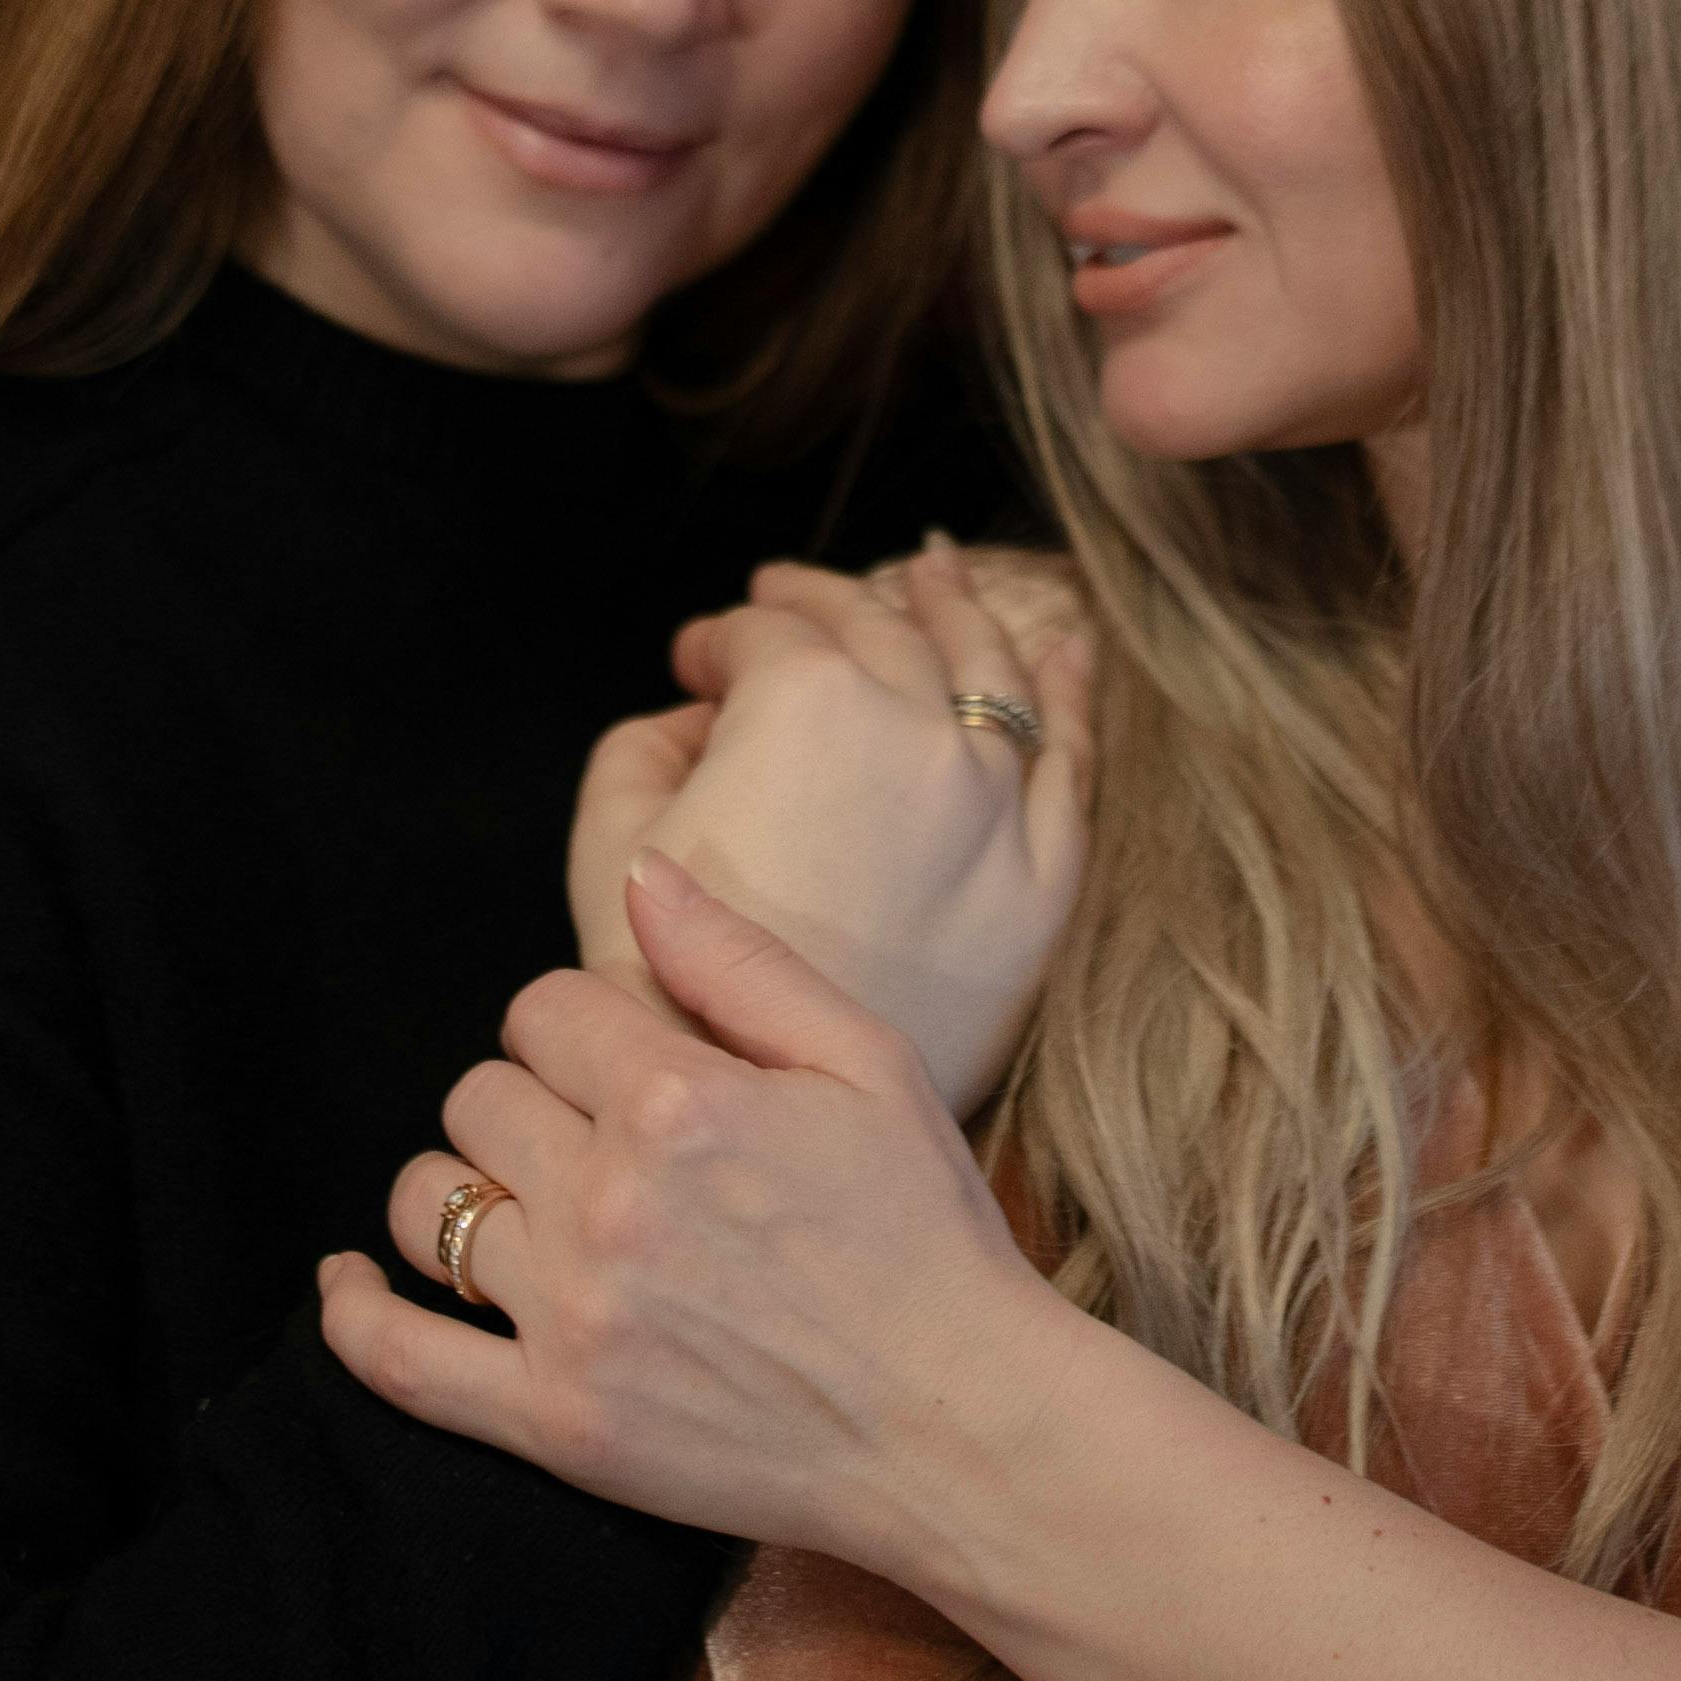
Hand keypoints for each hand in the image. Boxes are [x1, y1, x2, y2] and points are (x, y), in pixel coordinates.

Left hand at [319, 855, 1057, 1568]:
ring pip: (428, 1205)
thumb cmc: (929, 1236)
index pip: (543, 1008)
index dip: (580, 1024)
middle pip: (479, 1097)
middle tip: (598, 1139)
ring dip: (462, 1189)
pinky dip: (353, 1314)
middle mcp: (609, 1203)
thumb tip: (637, 871)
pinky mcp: (556, 1423)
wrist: (962, 1430)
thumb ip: (741, 961)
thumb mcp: (869, 1062)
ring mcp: (573, 1319)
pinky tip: (344, 1277)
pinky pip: (401, 1360)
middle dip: (529, 1100)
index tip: (625, 1061)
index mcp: (680, 1101)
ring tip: (522, 1203)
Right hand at [567, 539, 1091, 1120]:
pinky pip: (1067, 763)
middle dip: (821, 599)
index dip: (722, 639)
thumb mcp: (614, 839)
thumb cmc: (673, 986)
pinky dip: (1065, 695)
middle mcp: (916, 724)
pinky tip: (1062, 652)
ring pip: (985, 666)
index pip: (762, 634)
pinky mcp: (1043, 877)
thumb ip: (644, 742)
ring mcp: (993, 799)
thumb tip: (699, 714)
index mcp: (806, 700)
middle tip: (786, 592)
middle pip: (875, 624)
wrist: (770, 1112)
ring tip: (938, 568)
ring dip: (956, 602)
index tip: (699, 659)